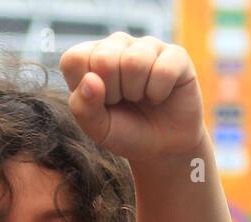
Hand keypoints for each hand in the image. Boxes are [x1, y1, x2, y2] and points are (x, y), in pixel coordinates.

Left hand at [60, 33, 205, 163]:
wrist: (162, 147)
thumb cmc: (125, 132)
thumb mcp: (97, 128)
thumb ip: (83, 107)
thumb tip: (90, 79)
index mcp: (91, 57)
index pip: (75, 59)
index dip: (87, 90)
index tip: (100, 102)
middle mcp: (117, 44)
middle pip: (104, 59)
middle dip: (113, 92)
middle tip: (123, 101)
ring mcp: (146, 46)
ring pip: (134, 62)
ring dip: (137, 92)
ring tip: (141, 97)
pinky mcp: (175, 54)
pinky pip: (163, 70)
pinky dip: (159, 93)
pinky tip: (160, 95)